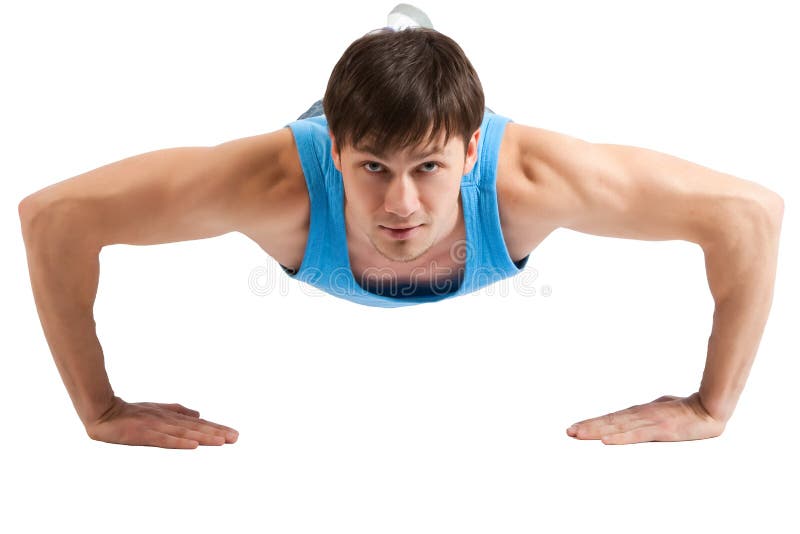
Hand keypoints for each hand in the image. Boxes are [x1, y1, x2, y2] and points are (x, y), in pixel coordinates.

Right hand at [85, 396, 238, 448]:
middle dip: (217, 432)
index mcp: (172, 416)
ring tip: (222, 441)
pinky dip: (179, 442)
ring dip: (204, 437)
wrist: (104, 412)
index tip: (233, 434)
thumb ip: (178, 411)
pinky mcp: (145, 433)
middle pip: (196, 428)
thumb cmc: (131, 412)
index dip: (216, 428)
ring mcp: (157, 426)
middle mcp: (168, 420)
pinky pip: (164, 439)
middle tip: (235, 437)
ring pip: (185, 433)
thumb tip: (200, 414)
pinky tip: (193, 446)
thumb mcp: (158, 409)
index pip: (198, 424)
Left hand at [566, 392, 725, 444]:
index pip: (610, 419)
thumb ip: (644, 414)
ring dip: (596, 431)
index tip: (574, 428)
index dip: (592, 424)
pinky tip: (606, 441)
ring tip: (578, 435)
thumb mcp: (659, 409)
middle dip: (587, 427)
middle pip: (609, 422)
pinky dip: (620, 438)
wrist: (709, 409)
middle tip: (568, 432)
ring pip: (617, 427)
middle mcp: (639, 415)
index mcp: (639, 412)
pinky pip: (636, 435)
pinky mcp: (660, 430)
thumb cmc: (685, 409)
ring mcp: (649, 422)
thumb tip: (631, 417)